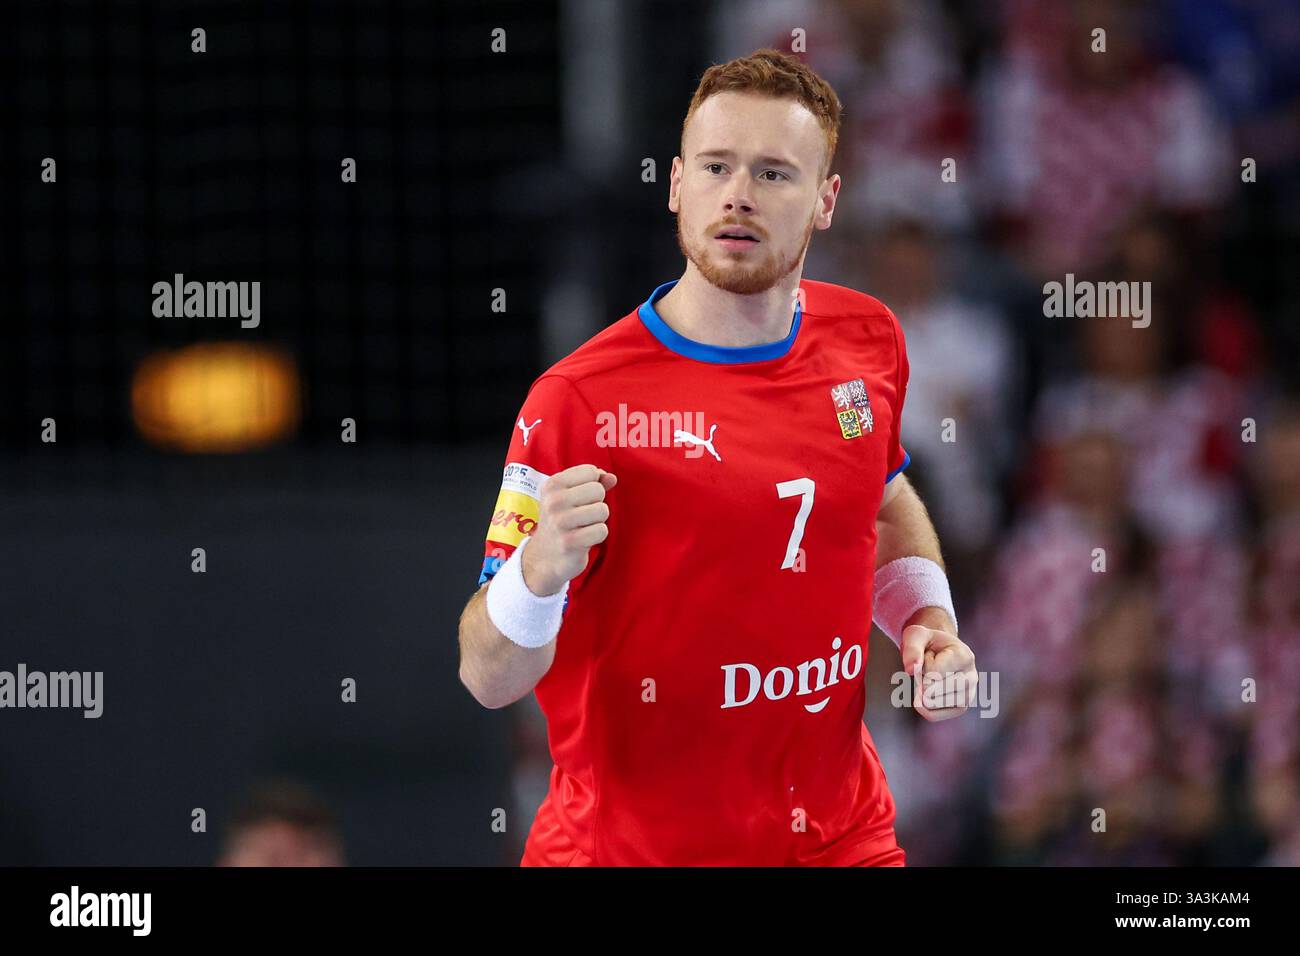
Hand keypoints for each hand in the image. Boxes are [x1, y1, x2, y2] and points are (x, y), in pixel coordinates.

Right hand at [521, 464, 616, 595]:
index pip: (590, 471)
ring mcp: (560, 522)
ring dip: (598, 520)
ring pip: (602, 510)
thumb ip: (594, 482)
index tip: (580, 498)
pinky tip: (584, 539)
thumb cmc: (562, 521)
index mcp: (552, 484)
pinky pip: (602, 530)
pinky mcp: (569, 542)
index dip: (593, 484)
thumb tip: (611, 477)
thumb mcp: (571, 496)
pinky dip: (597, 535)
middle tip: (582, 515)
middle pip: (598, 490)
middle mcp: (553, 501)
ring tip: (582, 526)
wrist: (545, 557)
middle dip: (597, 503)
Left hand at [899, 609, 976, 721]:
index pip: (933, 673)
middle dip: (921, 679)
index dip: (922, 664)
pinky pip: (933, 715)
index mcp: (965, 657)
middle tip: (930, 666)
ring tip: (932, 676)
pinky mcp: (960, 708)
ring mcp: (968, 695)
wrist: (939, 650)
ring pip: (931, 704)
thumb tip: (910, 670)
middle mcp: (972, 678)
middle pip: (932, 690)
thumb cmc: (927, 641)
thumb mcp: (916, 635)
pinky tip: (927, 692)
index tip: (931, 654)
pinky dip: (922, 705)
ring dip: (922, 690)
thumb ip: (912, 649)